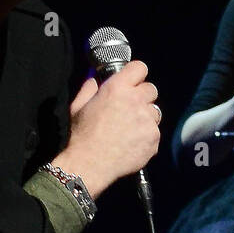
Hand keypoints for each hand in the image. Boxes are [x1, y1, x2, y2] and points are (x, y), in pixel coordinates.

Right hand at [55, 60, 160, 196]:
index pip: (140, 68)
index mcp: (117, 88)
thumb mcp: (78, 106)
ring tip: (129, 129)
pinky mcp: (153, 138)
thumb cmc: (82, 136)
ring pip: (155, 111)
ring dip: (145, 117)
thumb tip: (95, 80)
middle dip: (142, 97)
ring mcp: (147, 120)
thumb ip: (89, 88)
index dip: (136, 75)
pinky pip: (154, 132)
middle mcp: (135, 101)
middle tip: (129, 109)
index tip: (133, 82)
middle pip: (151, 89)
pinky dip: (146, 136)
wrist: (90, 164)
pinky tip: (131, 143)